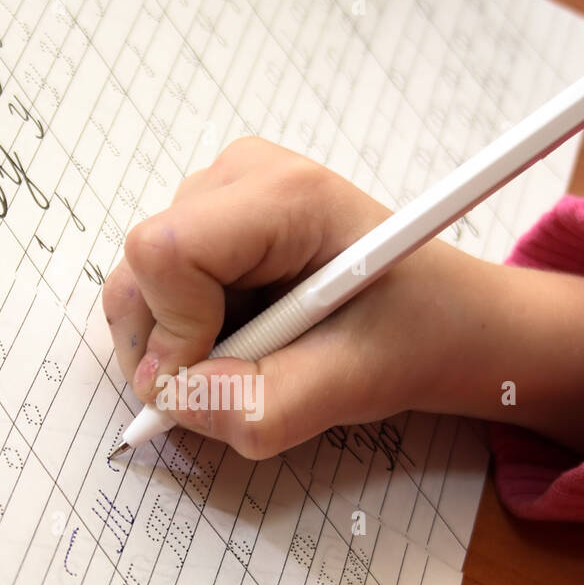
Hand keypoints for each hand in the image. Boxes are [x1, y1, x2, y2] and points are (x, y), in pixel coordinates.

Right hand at [104, 137, 583, 455]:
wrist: (445, 317)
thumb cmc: (414, 334)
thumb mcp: (355, 385)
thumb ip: (262, 406)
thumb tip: (173, 402)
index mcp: (284, 195)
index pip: (162, 250)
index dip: (173, 331)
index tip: (223, 372)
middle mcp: (240, 177)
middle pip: (138, 271)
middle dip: (171, 348)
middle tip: (244, 375)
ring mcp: (218, 195)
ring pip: (140, 288)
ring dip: (183, 346)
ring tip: (261, 352)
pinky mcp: (208, 223)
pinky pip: (155, 295)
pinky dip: (188, 336)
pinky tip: (249, 336)